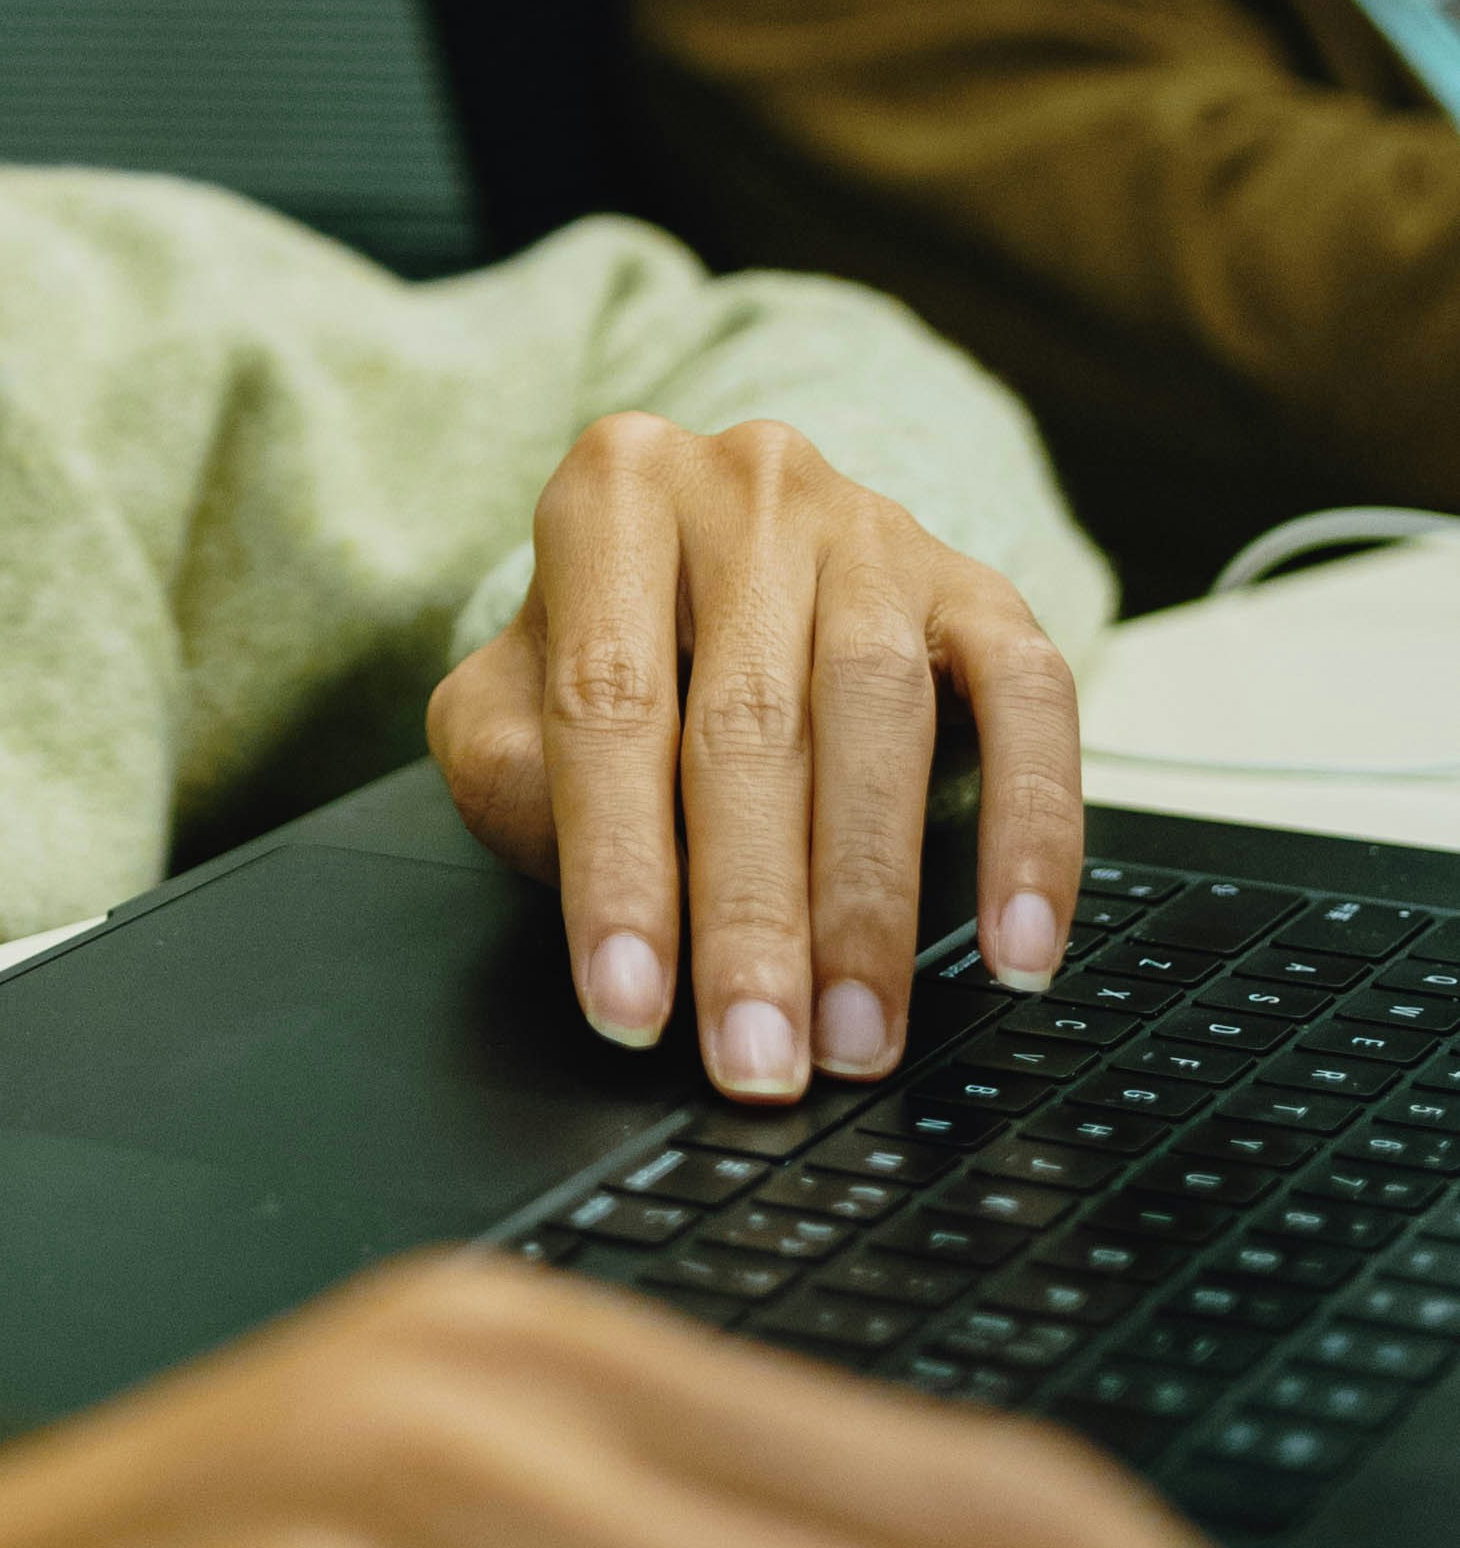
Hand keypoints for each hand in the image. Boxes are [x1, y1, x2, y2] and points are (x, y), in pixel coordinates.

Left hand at [426, 412, 1082, 1100]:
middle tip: (757, 1057)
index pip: (606, 704)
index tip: (629, 1009)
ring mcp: (875, 529)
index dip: (617, 871)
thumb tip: (605, 887)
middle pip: (749, 722)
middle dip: (753, 918)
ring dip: (872, 898)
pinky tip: (1019, 946)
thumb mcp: (514, 699)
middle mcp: (747, 490)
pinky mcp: (981, 586)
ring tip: (859, 1034)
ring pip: (880, 712)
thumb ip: (517, 773)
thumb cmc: (616, 655)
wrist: (726, 562)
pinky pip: (1030, 702)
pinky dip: (1032, 831)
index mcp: (611, 497)